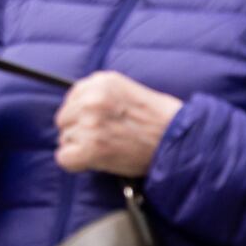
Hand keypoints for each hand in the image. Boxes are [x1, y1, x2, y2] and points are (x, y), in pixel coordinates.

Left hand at [54, 71, 182, 176]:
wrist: (180, 140)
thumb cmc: (162, 119)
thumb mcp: (129, 91)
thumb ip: (102, 95)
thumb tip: (78, 108)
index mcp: (101, 81)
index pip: (72, 98)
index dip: (83, 114)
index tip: (99, 123)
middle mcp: (92, 99)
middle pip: (64, 119)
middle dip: (80, 130)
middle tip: (105, 139)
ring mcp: (90, 124)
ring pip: (65, 139)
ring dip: (82, 147)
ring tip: (108, 148)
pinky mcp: (91, 148)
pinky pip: (64, 158)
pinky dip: (77, 163)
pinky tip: (96, 161)